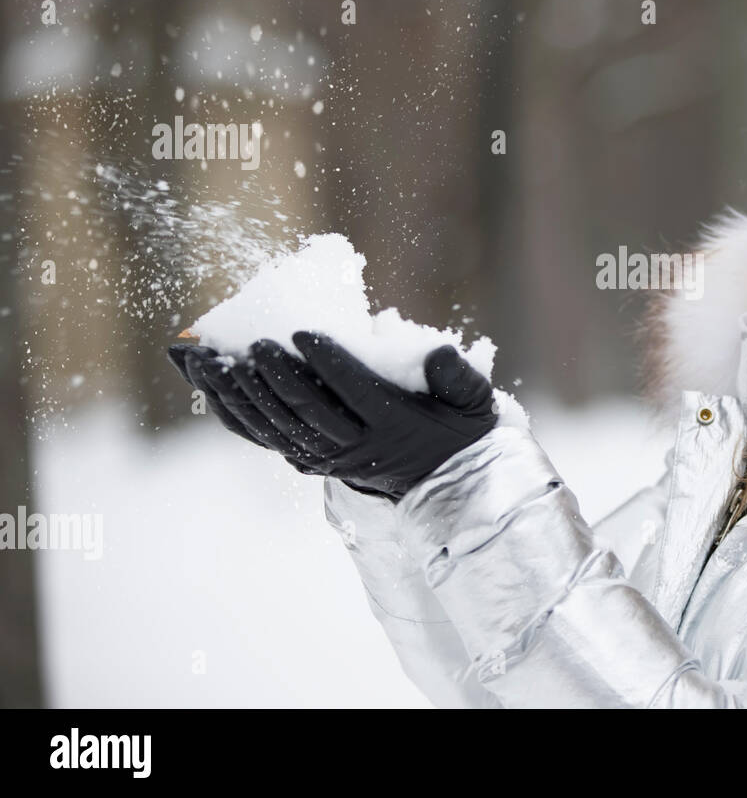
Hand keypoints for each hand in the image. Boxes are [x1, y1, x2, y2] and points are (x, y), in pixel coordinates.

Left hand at [166, 335, 498, 501]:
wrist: (444, 480)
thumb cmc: (456, 426)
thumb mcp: (472, 401)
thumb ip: (458, 375)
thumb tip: (437, 352)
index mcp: (394, 425)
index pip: (355, 392)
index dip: (327, 363)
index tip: (301, 332)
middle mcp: (355, 447)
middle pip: (308, 411)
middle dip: (277, 377)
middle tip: (253, 344)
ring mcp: (326, 458)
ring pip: (275, 426)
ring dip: (239, 393)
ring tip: (209, 359)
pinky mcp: (307, 459)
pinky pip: (261, 437)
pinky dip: (232, 411)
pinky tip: (206, 383)